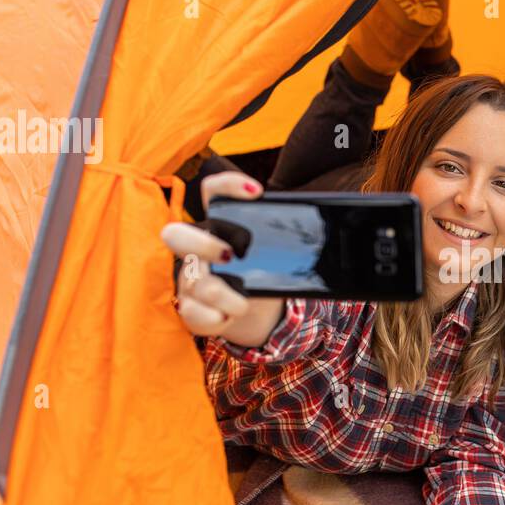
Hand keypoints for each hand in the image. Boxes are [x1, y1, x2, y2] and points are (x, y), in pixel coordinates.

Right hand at [159, 171, 286, 348]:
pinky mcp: (189, 307)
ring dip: (227, 297)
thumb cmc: (262, 274)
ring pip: (196, 283)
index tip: (257, 191)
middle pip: (176, 234)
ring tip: (244, 304)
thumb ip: (284, 241)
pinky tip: (227, 318)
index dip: (227, 184)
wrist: (257, 313)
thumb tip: (328, 226)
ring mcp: (189, 278)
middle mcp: (196, 249)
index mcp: (218, 226)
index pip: (212, 192)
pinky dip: (214, 319)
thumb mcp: (274, 256)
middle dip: (203, 244)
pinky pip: (192, 313)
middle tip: (231, 256)